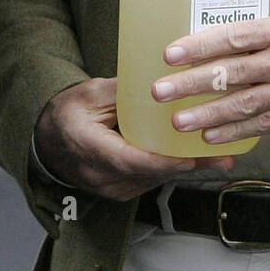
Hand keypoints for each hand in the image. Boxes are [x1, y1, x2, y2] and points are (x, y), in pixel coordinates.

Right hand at [33, 77, 233, 200]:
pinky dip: (172, 170)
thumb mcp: (90, 93)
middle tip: (222, 157)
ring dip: (185, 170)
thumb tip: (159, 79)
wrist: (46, 141)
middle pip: (150, 174)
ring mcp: (110, 188)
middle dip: (189, 166)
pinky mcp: (120, 191)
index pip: (131, 160)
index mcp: (89, 147)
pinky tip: (196, 160)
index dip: (164, 161)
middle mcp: (101, 175)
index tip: (192, 157)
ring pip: (154, 181)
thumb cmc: (66, 113)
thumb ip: (122, 90)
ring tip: (220, 157)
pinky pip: (150, 182)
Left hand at [152, 8, 269, 146]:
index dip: (197, 47)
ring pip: (241, 105)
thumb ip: (265, 31)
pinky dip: (234, 132)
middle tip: (159, 91)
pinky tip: (210, 136)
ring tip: (177, 121)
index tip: (169, 53)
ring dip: (206, 114)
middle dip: (190, 84)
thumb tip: (227, 40)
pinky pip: (262, 125)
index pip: (231, 37)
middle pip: (229, 74)